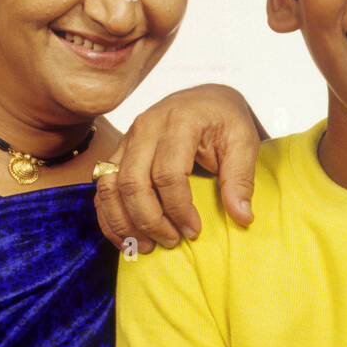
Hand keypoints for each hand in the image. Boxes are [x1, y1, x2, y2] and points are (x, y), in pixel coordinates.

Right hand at [94, 84, 265, 252]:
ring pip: (109, 186)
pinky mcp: (118, 151)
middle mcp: (146, 126)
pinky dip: (108, 216)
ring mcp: (128, 138)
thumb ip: (241, 178)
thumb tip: (242, 218)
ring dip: (123, 222)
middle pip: (132, 182)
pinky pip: (102, 187)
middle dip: (149, 220)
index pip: (168, 173)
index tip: (194, 231)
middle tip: (172, 241)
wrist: (206, 99)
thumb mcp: (244, 142)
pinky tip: (126, 238)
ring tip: (146, 246)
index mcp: (180, 121)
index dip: (179, 208)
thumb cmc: (226, 121)